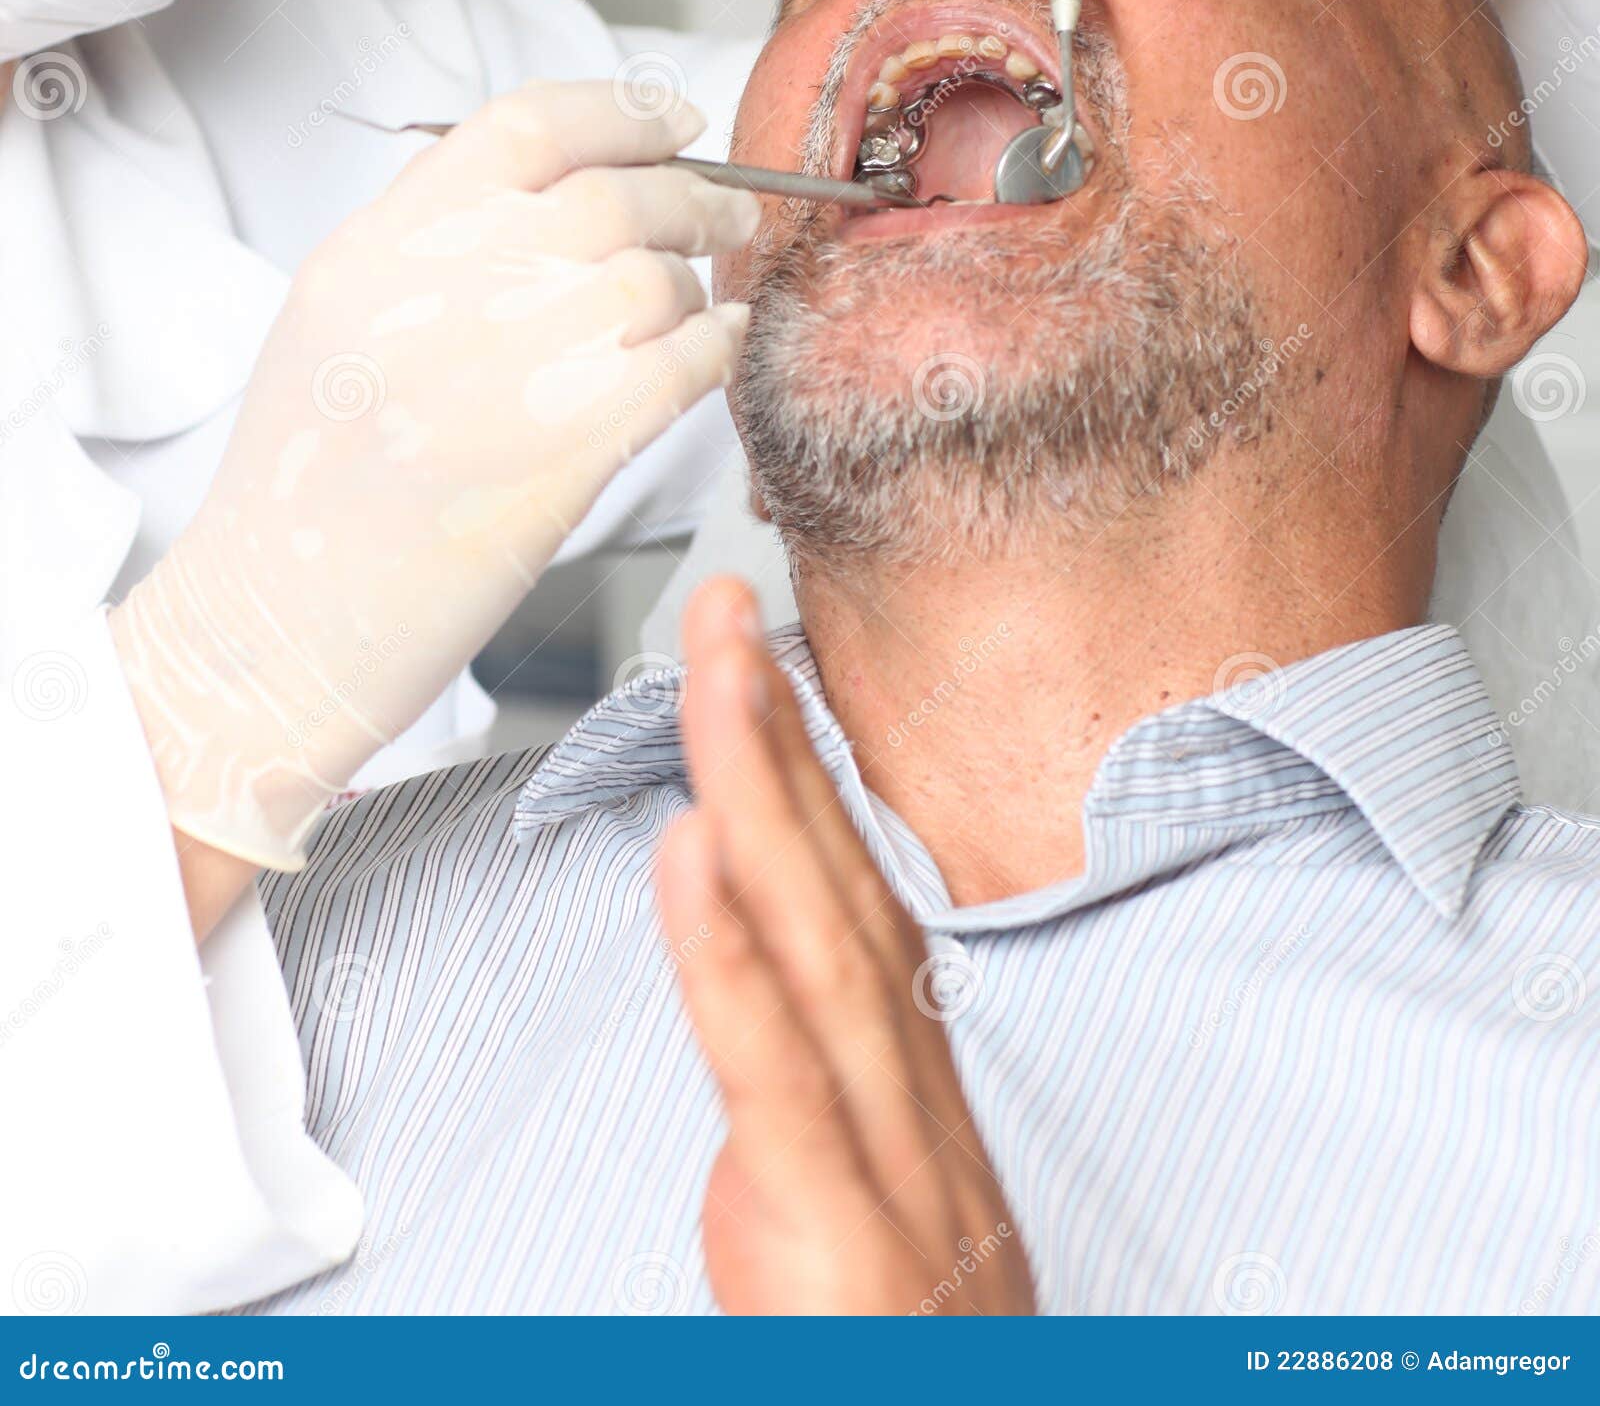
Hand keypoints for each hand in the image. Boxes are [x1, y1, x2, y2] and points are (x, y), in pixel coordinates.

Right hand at [112, 81, 756, 872]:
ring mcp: (508, 366)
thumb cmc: (308, 486)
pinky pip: (682, 366)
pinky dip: (716, 348)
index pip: (526, 124)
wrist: (284, 621)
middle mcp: (445, 285)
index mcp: (380, 243)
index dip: (620, 110)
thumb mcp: (335, 323)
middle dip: (693, 192)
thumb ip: (433, 245)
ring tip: (711, 297)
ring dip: (702, 283)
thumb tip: (558, 198)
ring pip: (655, 278)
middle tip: (730, 209)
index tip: (674, 119)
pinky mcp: (568, 450)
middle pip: (613, 194)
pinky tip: (719, 349)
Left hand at [657, 578, 1034, 1315]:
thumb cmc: (902, 1349)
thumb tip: (753, 1046)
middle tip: (731, 613)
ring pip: (816, 943)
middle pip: (837, 883)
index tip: (761, 668)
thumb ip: (802, 1113)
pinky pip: (777, 1075)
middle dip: (778, 736)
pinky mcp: (838, 1231)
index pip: (849, 892)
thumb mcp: (857, 1210)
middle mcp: (907, 1096)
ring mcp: (885, 1158)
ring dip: (759, 794)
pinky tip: (698, 852)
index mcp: (903, 1084)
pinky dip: (733, 954)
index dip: (804, 771)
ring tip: (716, 676)